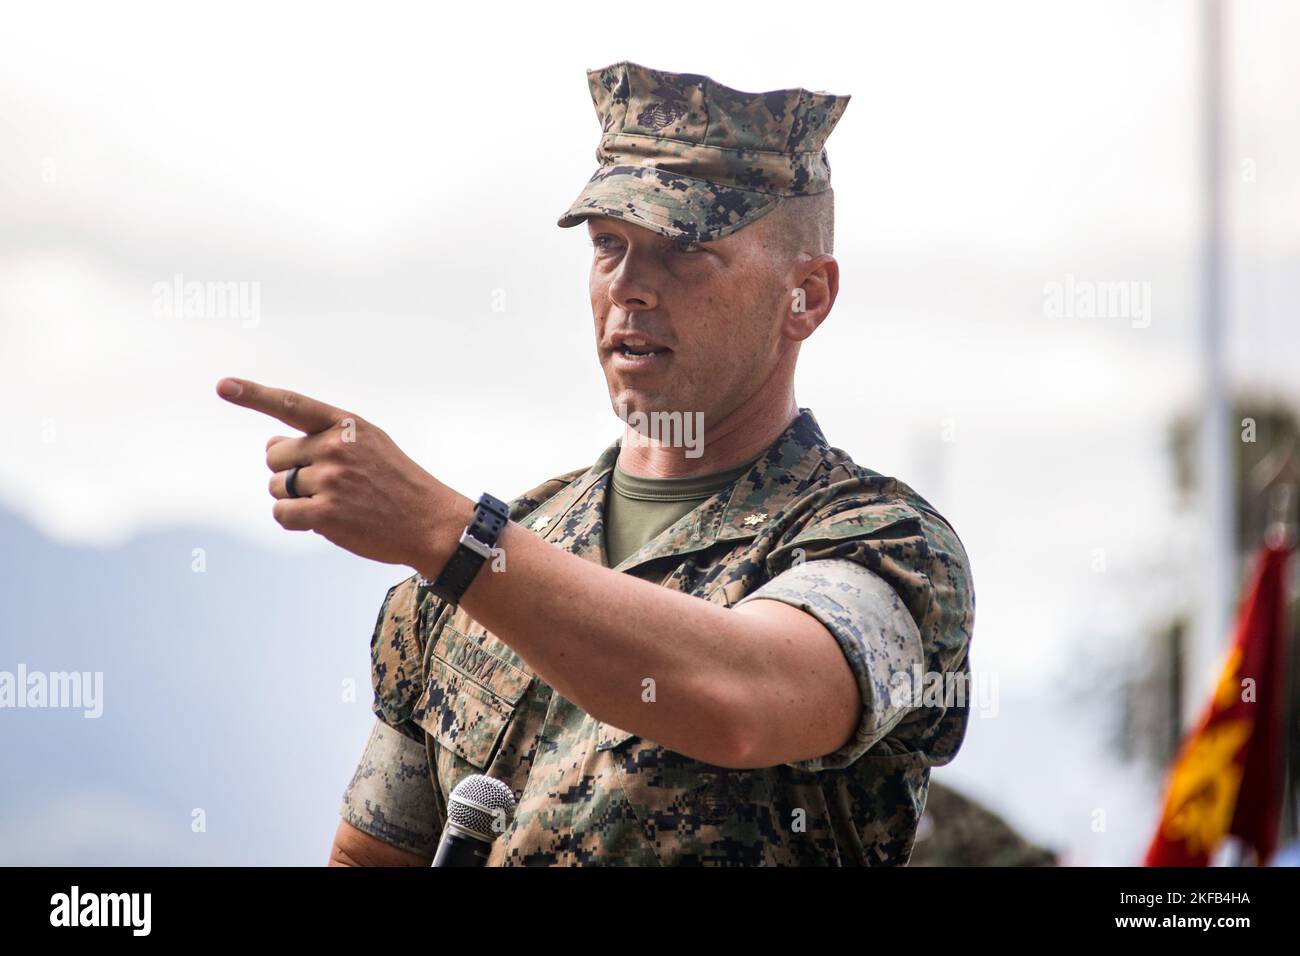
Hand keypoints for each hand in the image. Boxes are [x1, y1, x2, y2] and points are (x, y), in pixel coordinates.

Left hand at [215, 377, 461, 573]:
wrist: (430, 522)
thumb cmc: (397, 484)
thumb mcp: (370, 444)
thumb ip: (323, 437)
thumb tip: (270, 445)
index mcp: (346, 425)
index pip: (292, 405)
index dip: (254, 395)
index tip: (223, 386)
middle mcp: (335, 447)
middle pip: (275, 456)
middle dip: (290, 470)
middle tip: (326, 483)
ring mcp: (330, 480)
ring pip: (277, 486)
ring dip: (294, 498)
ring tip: (333, 502)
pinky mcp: (326, 514)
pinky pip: (282, 513)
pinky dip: (294, 519)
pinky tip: (322, 521)